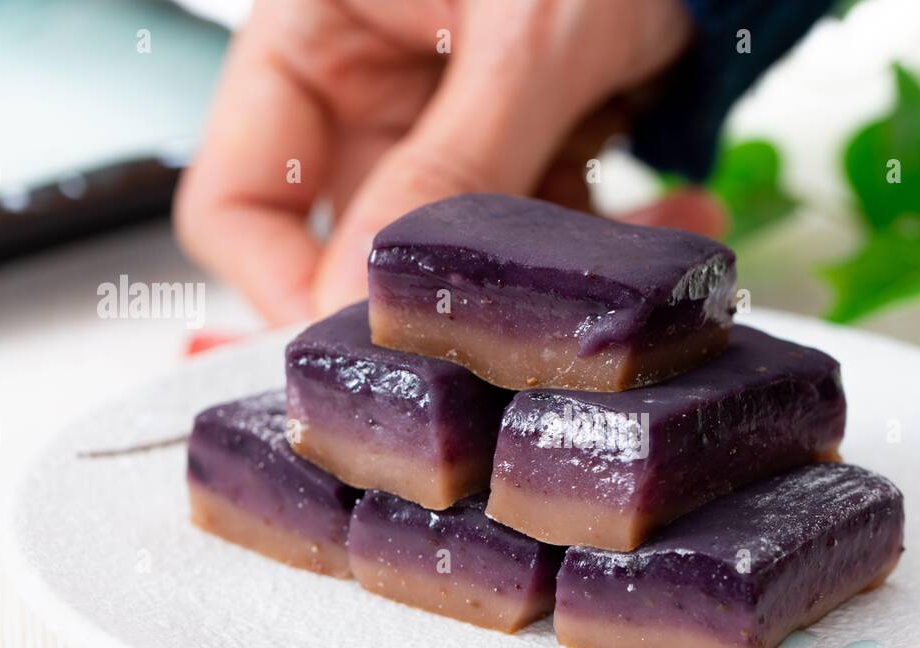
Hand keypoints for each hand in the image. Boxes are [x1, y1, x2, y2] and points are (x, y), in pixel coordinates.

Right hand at [175, 0, 724, 326]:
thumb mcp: (523, 32)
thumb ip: (450, 164)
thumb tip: (363, 298)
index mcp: (314, 42)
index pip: (239, 204)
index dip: (282, 288)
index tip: (363, 344)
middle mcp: (370, 98)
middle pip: (360, 249)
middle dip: (441, 299)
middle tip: (507, 339)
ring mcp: (452, 134)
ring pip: (466, 258)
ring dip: (551, 274)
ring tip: (634, 269)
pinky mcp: (530, 154)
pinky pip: (546, 229)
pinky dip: (610, 237)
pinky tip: (680, 217)